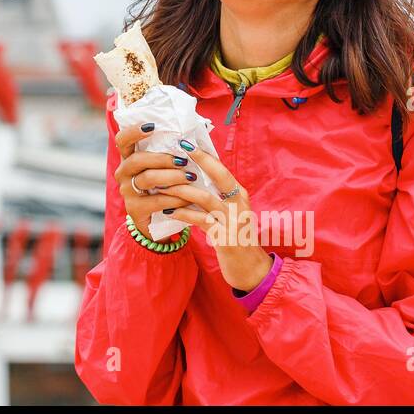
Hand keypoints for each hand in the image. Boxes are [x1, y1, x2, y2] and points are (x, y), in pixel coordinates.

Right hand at [112, 123, 201, 234]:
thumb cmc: (164, 186)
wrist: (156, 220)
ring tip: (190, 177)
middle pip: (137, 159)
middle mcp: (123, 173)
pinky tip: (188, 198)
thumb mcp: (163, 169)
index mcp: (128, 158)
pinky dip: (175, 198)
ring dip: (172, 176)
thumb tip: (189, 138)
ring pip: (147, 178)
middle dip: (162, 158)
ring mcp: (126, 191)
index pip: (123, 140)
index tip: (152, 126)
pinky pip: (156, 200)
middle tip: (183, 160)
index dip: (133, 131)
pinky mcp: (134, 209)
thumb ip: (169, 153)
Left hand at [149, 144, 273, 291]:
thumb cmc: (235, 238)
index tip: (187, 143)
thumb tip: (191, 178)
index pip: (224, 170)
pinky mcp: (225, 238)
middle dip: (199, 162)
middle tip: (176, 152)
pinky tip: (169, 210)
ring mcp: (234, 222)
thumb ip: (215, 197)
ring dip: (182, 190)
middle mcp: (240, 205)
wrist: (250, 270)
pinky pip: (201, 221)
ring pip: (206, 198)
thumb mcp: (229, 214)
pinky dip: (184, 213)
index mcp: (241, 196)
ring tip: (163, 184)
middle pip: (220, 177)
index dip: (206, 155)